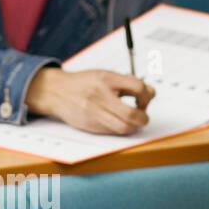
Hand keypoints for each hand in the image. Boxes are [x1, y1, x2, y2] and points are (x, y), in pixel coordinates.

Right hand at [25, 67, 154, 134]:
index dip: (146, 95)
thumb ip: (128, 83)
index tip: (145, 97)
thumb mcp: (106, 75)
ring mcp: (93, 113)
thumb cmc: (84, 83)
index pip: (137, 87)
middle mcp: (99, 95)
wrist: (57, 92)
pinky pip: (112, 132)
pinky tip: (118, 122)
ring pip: (123, 128)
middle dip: (143, 117)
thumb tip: (151, 93)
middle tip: (142, 115)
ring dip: (134, 126)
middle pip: (131, 114)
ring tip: (132, 120)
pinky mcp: (90, 126)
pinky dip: (120, 129)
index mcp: (106, 79)